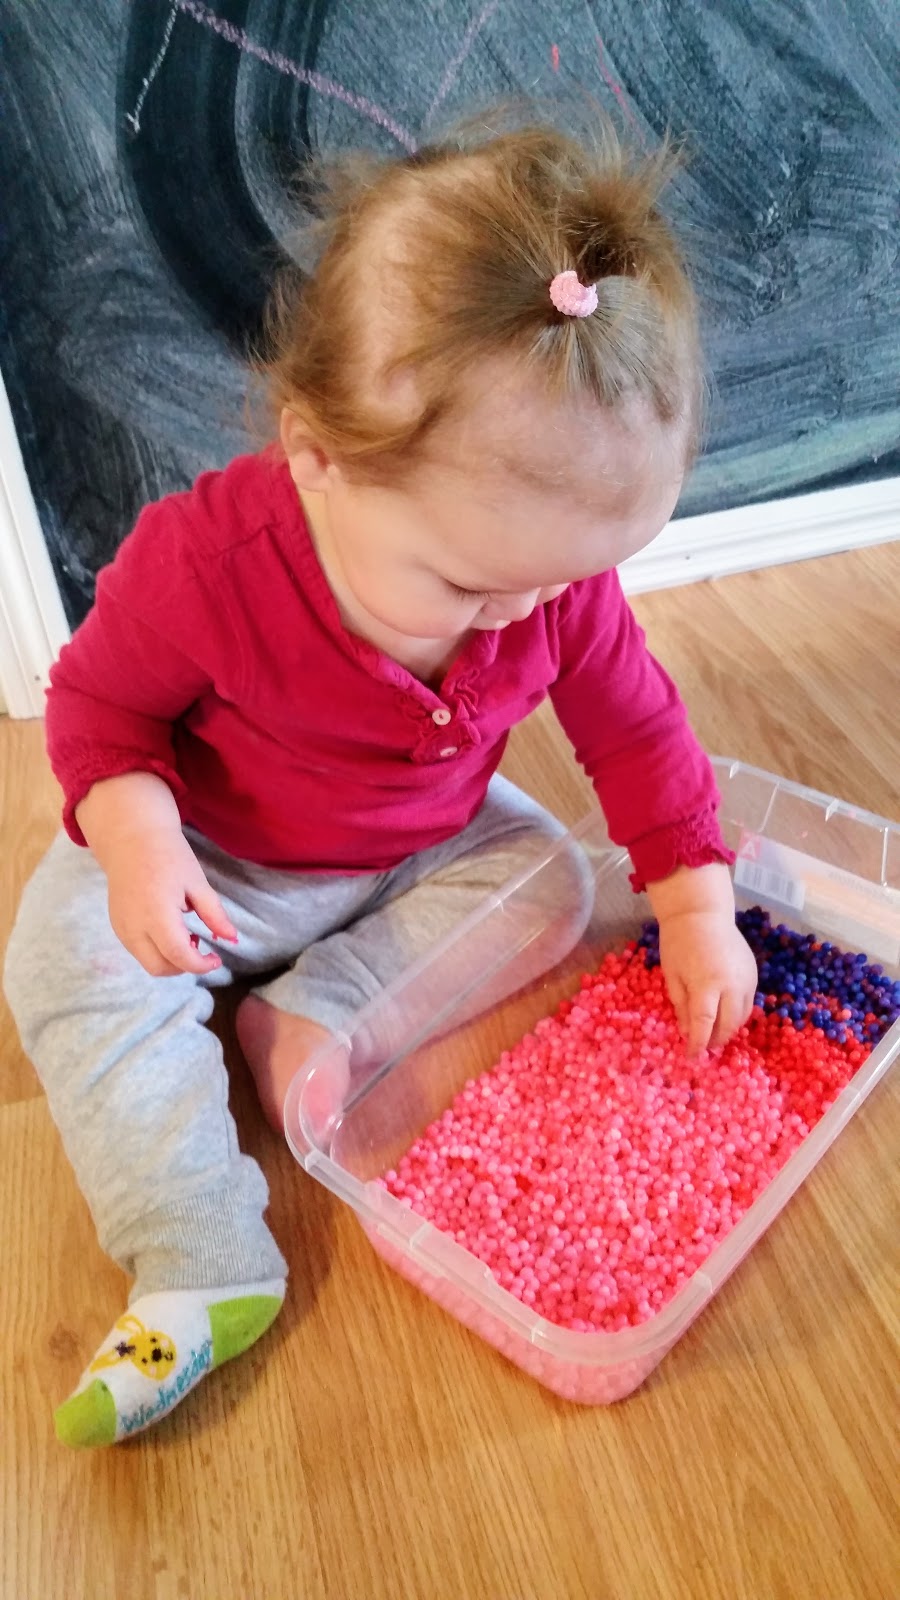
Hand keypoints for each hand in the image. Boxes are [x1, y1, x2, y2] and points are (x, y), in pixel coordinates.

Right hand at [76, 772, 236, 976]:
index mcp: (156, 914)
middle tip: (201, 946)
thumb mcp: (197, 883)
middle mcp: (134, 926)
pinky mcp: (117, 925)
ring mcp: (121, 927)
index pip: (178, 955)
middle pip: (160, 968)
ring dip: (170, 960)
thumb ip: (214, 914)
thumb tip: (232, 939)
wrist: (131, 838)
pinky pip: (138, 951)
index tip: (217, 958)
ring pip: (147, 963)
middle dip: (184, 966)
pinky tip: (169, 930)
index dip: (201, 965)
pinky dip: (156, 951)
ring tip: (186, 936)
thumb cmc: (168, 855)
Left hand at [646, 862, 756, 1056]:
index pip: (705, 1024)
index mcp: (706, 985)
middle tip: (703, 1046)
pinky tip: (725, 1015)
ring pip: (742, 1017)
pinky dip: (737, 1014)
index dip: (698, 1044)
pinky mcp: (754, 974)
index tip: (691, 1056)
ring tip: (714, 1034)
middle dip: (716, 1040)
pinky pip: (748, 1003)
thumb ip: (681, 1006)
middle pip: (728, 1025)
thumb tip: (688, 1033)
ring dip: (729, 1029)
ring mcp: (747, 979)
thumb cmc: (679, 943)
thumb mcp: (672, 976)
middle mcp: (732, 985)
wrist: (702, 914)